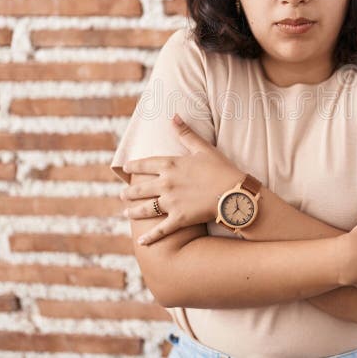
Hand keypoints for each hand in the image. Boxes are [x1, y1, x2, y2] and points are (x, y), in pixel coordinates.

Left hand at [120, 114, 243, 244]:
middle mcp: (166, 183)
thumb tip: (174, 116)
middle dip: (129, 192)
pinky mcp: (179, 219)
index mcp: (171, 164)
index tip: (125, 168)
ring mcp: (171, 202)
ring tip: (126, 212)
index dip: (134, 166)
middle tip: (122, 195)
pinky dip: (150, 237)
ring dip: (134, 211)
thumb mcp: (204, 148)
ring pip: (145, 209)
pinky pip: (160, 230)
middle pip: (141, 188)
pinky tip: (141, 242)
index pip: (145, 164)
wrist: (234, 192)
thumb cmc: (221, 169)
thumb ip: (186, 133)